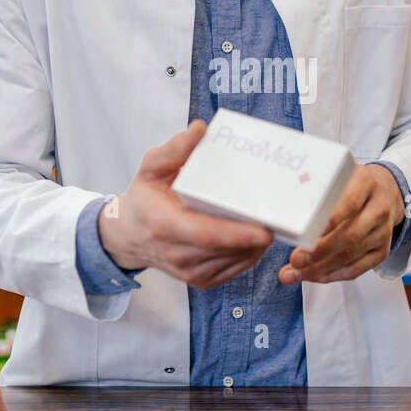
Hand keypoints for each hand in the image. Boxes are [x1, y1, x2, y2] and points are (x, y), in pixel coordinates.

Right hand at [98, 120, 273, 288]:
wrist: (127, 235)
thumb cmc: (144, 198)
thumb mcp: (151, 167)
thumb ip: (174, 149)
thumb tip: (200, 129)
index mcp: (165, 225)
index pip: (206, 234)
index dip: (237, 234)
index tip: (265, 230)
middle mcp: (177, 254)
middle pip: (227, 249)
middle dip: (257, 235)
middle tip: (283, 216)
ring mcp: (189, 272)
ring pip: (235, 261)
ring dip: (257, 245)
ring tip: (274, 222)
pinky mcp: (200, 281)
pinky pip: (234, 269)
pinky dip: (249, 254)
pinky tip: (257, 236)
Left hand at [278, 163, 403, 284]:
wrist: (385, 190)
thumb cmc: (351, 184)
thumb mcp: (338, 176)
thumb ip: (317, 188)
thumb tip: (282, 206)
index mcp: (366, 183)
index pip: (348, 203)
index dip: (327, 221)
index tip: (304, 234)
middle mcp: (378, 208)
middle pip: (349, 235)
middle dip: (318, 252)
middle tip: (295, 260)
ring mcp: (383, 231)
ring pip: (350, 255)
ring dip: (320, 268)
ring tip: (294, 273)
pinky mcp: (382, 250)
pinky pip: (357, 269)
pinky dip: (333, 275)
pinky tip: (313, 276)